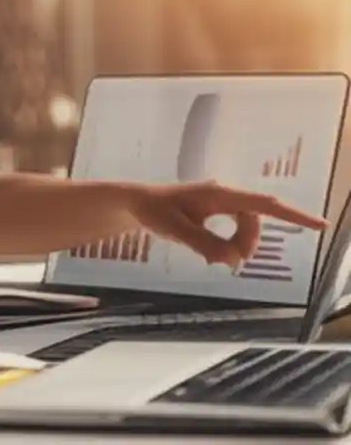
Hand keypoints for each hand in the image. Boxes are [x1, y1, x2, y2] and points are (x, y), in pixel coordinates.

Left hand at [130, 181, 327, 267]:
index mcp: (218, 194)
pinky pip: (234, 229)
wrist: (135, 203)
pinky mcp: (215, 211)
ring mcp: (220, 203)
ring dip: (237, 246)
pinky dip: (228, 244)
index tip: (319, 225)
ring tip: (214, 259)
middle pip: (255, 221)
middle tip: (227, 262)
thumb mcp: (175, 230)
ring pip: (246, 228)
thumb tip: (232, 257)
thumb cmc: (153, 212)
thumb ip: (203, 243)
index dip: (293, 215)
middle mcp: (224, 195)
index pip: (264, 205)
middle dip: (248, 243)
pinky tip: (211, 255)